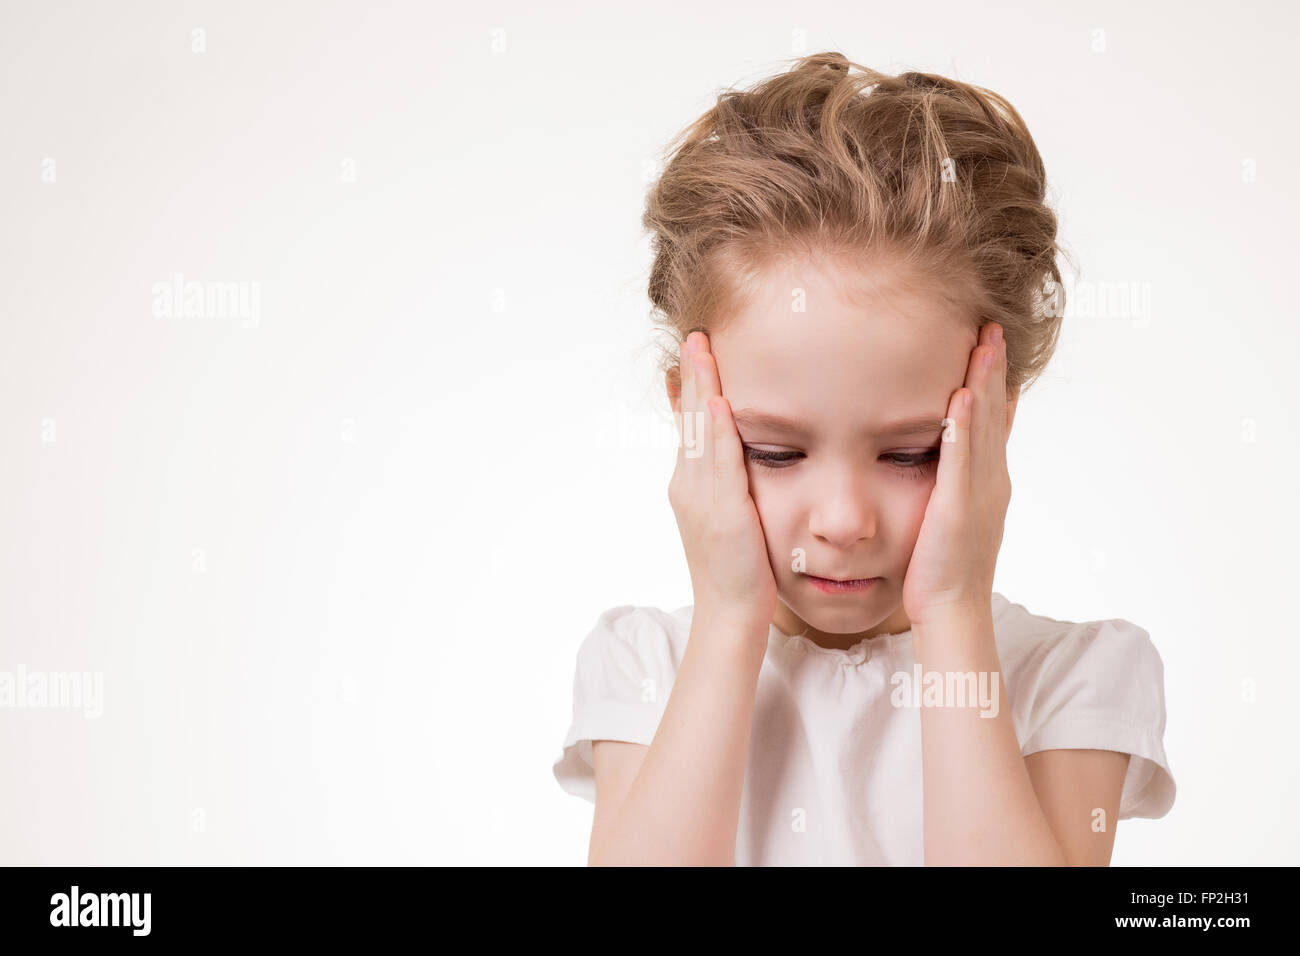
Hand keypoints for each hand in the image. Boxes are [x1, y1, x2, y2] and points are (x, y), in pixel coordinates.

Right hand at [667, 332, 777, 635]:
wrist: (730, 615)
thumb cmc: (740, 573)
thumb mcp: (731, 520)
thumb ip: (730, 487)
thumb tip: (738, 458)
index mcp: (691, 487)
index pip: (691, 429)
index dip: (693, 391)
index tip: (696, 355)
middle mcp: (688, 486)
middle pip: (689, 421)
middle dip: (693, 376)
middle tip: (694, 337)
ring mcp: (700, 498)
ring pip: (699, 432)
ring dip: (701, 388)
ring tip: (701, 350)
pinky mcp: (721, 510)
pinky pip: (719, 461)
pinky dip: (716, 428)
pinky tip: (718, 401)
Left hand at [901, 322, 1011, 628]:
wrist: (951, 609)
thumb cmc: (941, 569)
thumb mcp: (950, 514)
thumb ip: (950, 484)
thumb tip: (940, 459)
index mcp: (987, 481)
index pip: (994, 422)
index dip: (995, 382)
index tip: (992, 345)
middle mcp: (991, 480)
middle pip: (995, 413)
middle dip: (994, 369)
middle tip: (994, 327)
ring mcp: (978, 493)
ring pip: (983, 426)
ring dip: (985, 382)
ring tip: (985, 342)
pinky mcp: (957, 507)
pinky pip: (962, 458)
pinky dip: (965, 425)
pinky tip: (963, 395)